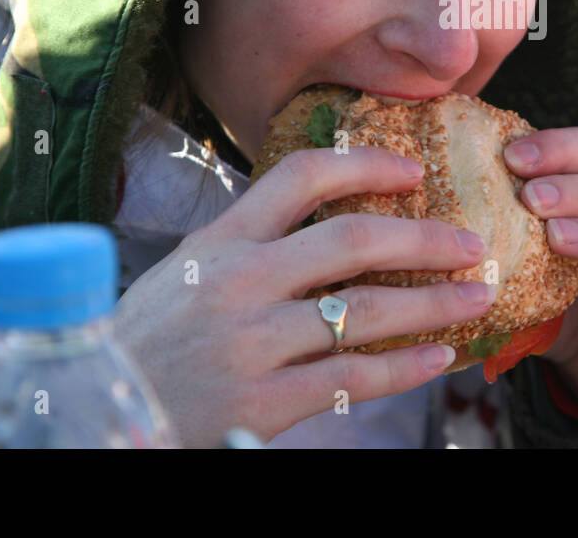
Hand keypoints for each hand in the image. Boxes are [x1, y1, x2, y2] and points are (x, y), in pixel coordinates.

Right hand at [112, 147, 493, 446]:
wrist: (101, 413)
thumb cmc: (149, 341)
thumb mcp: (187, 272)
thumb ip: (251, 244)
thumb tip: (330, 219)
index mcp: (219, 240)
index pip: (302, 175)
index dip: (366, 164)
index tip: (414, 170)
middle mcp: (238, 281)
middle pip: (352, 239)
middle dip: (425, 238)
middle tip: (472, 243)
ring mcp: (251, 343)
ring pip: (366, 310)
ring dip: (434, 304)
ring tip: (476, 298)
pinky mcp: (262, 403)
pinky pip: (353, 378)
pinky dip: (404, 368)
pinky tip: (438, 358)